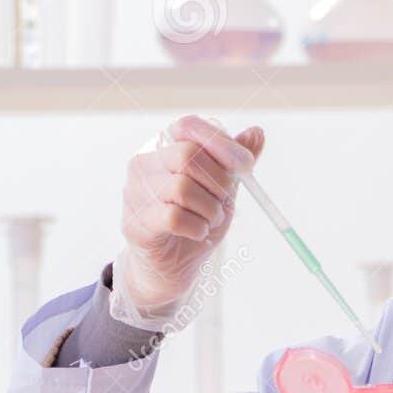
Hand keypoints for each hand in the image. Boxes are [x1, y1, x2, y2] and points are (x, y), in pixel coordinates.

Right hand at [116, 115, 264, 324]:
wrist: (172, 266)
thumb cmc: (194, 220)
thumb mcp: (221, 190)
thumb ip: (234, 163)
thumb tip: (257, 133)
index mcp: (164, 148)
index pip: (188, 126)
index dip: (220, 142)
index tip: (246, 165)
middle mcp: (144, 164)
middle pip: (187, 155)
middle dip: (219, 181)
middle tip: (225, 201)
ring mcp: (135, 192)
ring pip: (182, 188)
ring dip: (210, 209)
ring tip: (211, 221)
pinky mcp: (135, 222)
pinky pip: (174, 218)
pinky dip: (197, 228)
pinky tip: (198, 233)